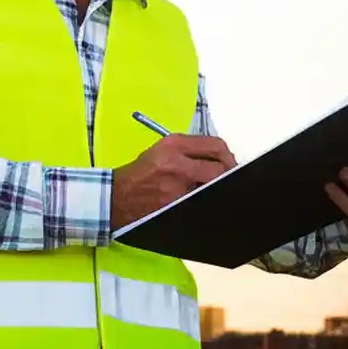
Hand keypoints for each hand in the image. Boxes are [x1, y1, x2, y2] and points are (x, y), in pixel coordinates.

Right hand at [111, 134, 237, 230]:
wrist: (118, 196)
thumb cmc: (140, 172)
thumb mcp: (161, 150)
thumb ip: (188, 151)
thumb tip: (217, 158)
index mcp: (174, 144)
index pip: (216, 146)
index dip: (228, 156)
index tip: (229, 163)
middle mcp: (179, 162)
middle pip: (220, 167)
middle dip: (229, 174)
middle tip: (228, 180)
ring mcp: (179, 185)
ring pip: (214, 186)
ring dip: (220, 188)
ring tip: (216, 190)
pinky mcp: (179, 204)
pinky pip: (203, 201)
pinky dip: (208, 200)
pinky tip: (205, 201)